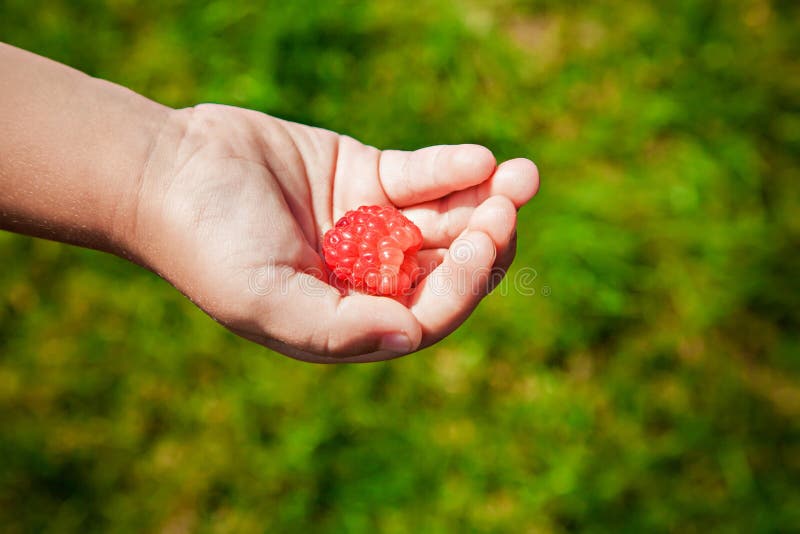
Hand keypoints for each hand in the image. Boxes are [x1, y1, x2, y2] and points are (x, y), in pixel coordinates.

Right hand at [126, 104, 538, 362]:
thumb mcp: (264, 299)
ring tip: (520, 176)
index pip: (428, 314)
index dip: (463, 285)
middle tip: (511, 205)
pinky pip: (420, 177)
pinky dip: (450, 169)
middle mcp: (368, 277)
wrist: (165, 170)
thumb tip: (411, 335)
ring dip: (486, 201)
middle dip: (487, 241)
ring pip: (446, 220)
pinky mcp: (366, 177)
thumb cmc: (207, 243)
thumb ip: (337, 327)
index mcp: (350, 318)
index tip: (482, 244)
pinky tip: (478, 159)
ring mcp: (371, 226)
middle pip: (448, 268)